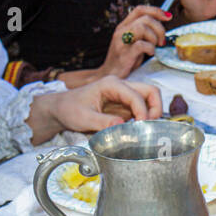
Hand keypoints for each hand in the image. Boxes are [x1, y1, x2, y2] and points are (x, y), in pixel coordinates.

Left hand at [43, 77, 161, 136]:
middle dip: (155, 108)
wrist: (60, 109)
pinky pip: (140, 110)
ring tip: (143, 130)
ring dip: (151, 114)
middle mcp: (121, 86)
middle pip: (150, 91)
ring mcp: (123, 95)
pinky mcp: (123, 106)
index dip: (143, 111)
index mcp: (111, 84)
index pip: (136, 95)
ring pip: (148, 100)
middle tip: (149, 126)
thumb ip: (102, 122)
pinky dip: (143, 119)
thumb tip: (122, 126)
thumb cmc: (69, 109)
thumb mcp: (83, 118)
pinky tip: (136, 131)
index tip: (140, 127)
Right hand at [100, 4, 171, 77]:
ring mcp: (121, 42)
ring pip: (142, 27)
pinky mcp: (124, 54)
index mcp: (124, 26)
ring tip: (154, 46)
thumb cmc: (125, 59)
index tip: (168, 17)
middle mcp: (121, 31)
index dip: (156, 11)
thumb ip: (144, 32)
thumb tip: (161, 24)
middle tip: (161, 41)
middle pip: (145, 18)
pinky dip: (150, 48)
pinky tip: (150, 53)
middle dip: (159, 28)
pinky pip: (141, 44)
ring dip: (154, 37)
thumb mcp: (133, 41)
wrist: (110, 75)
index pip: (140, 9)